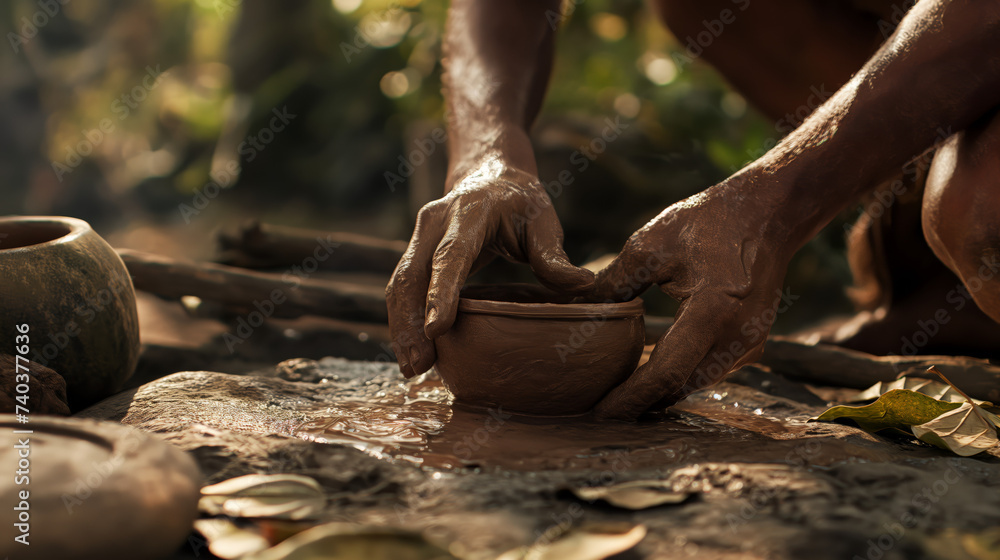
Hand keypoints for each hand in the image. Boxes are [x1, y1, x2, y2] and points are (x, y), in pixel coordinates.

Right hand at [386, 161, 594, 377]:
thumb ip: (554, 256)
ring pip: (400, 284)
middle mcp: (434, 221)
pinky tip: (413, 350)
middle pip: (412, 274)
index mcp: (468, 211)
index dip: (440, 293)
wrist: (491, 177)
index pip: (450, 255)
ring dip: (401, 327)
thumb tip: (582, 285)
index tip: (435, 330)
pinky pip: (402, 287)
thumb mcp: (544, 222)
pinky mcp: (415, 253)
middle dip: (410, 321)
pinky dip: (404, 320)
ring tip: (413, 367)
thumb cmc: (522, 205)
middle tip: (419, 365)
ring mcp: (419, 236)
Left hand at [589, 178, 796, 419]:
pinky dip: (681, 376)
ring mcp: (749, 344)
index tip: (600, 413)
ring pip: (696, 384)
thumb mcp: (650, 245)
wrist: (767, 213)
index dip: (629, 399)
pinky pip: (711, 371)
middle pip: (679, 387)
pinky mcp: (752, 343)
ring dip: (660, 392)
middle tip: (600, 410)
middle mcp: (736, 338)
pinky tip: (653, 373)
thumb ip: (614, 282)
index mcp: (711, 314)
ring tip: (621, 398)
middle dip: (640, 403)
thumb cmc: (709, 221)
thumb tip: (580, 309)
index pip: (664, 375)